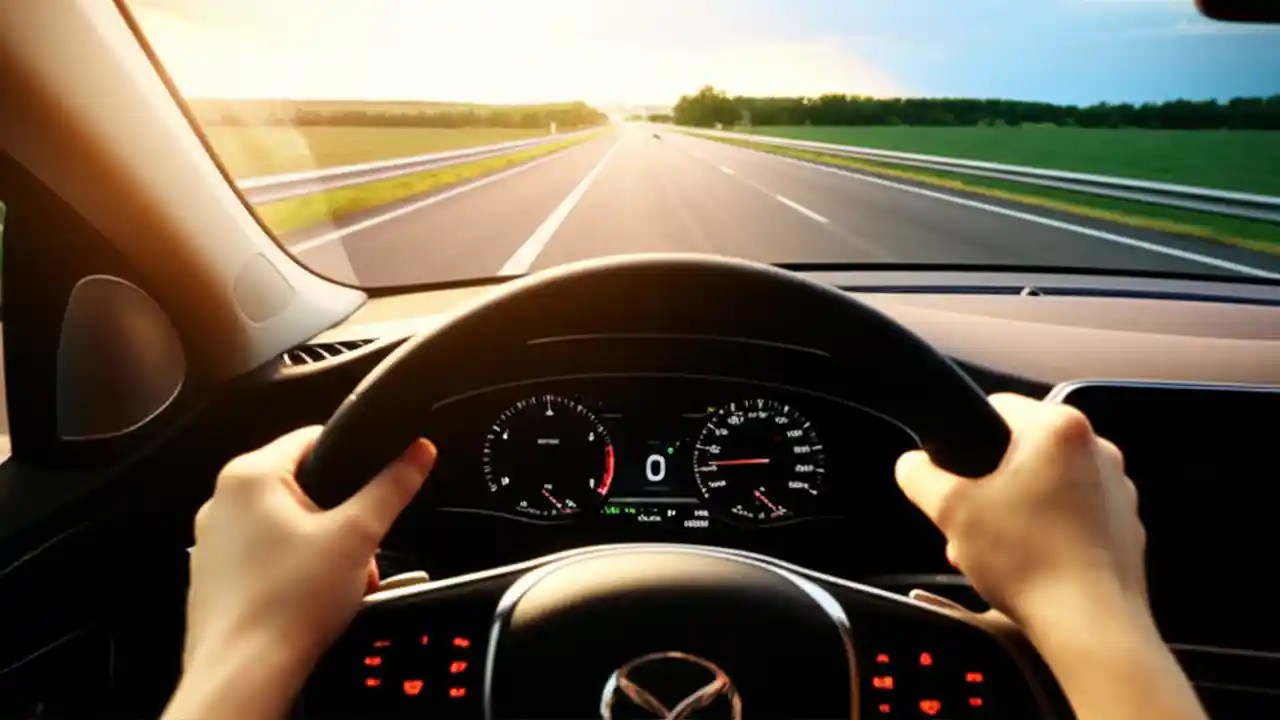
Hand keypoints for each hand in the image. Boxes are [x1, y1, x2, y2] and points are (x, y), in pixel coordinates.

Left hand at [165, 427, 434, 719]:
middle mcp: (221, 501)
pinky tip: (309, 597)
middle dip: (341, 518)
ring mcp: (213, 541)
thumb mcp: (357, 535)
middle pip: (302, 487)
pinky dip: (293, 570)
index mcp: (249, 475)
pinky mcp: (215, 576)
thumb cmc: (287, 606)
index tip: (375, 486)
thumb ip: (392, 486)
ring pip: (285, 524)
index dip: (354, 460)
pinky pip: (265, 556)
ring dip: (321, 546)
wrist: (244, 674)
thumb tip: (417, 452)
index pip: (312, 438)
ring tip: (337, 580)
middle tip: (358, 549)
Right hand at [895, 393, 1145, 632]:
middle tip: (972, 523)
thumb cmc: (1026, 559)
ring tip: (997, 550)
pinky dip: (1048, 531)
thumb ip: (918, 474)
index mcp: (1059, 428)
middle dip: (990, 485)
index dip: (964, 441)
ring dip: (1016, 509)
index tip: (957, 479)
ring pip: (1047, 484)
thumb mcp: (949, 509)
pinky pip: (1074, 514)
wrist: (1089, 624)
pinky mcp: (1125, 525)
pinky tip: (1030, 563)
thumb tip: (913, 464)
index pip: (995, 407)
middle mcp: (1098, 448)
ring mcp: (1118, 488)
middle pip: (1022, 451)